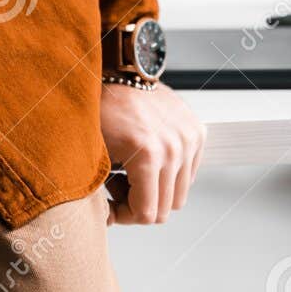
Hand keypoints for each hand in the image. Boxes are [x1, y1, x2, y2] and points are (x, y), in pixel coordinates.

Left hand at [100, 82, 205, 224]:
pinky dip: (171, 173)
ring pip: (180, 194)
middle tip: (120, 185)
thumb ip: (100, 192)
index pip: (147, 215)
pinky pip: (189, 172)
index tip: (111, 204)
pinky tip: (150, 157)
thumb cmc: (101, 109)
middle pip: (166, 208)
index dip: (125, 215)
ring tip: (133, 170)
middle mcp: (174, 148)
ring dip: (157, 190)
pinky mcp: (197, 131)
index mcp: (148, 155)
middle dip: (140, 204)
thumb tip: (110, 220)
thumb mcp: (94, 153)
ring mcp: (188, 138)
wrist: (119, 71)